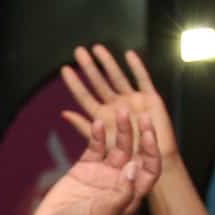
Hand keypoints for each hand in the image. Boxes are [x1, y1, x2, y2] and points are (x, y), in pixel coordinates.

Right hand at [34, 112, 160, 214]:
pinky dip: (97, 135)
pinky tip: (98, 123)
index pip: (149, 170)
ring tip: (120, 111)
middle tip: (143, 115)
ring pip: (117, 147)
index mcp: (130, 196)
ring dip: (121, 130)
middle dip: (141, 134)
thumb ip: (122, 192)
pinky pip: (94, 147)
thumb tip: (135, 166)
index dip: (152, 152)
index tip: (148, 136)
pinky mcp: (84, 168)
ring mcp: (102, 174)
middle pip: (136, 153)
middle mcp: (120, 182)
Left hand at [60, 46, 178, 162]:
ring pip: (118, 77)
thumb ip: (83, 126)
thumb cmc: (125, 160)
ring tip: (97, 48)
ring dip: (108, 63)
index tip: (64, 69)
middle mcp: (116, 106)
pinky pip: (143, 80)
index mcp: (102, 117)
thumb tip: (64, 113)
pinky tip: (128, 55)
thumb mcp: (100, 144)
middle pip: (99, 83)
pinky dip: (137, 67)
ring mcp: (133, 100)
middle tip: (78, 52)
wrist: (151, 166)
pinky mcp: (150, 99)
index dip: (75, 83)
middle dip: (89, 68)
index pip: (85, 96)